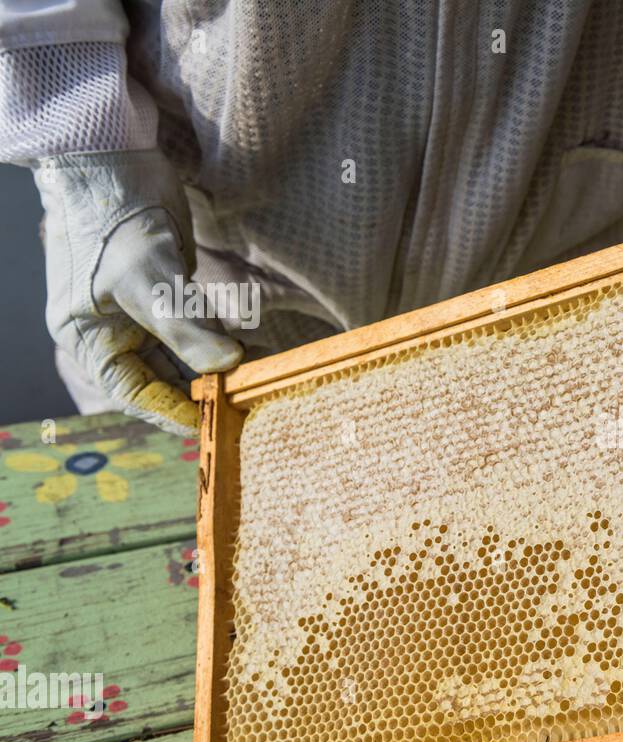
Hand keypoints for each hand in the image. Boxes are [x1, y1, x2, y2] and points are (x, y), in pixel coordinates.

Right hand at [34, 149, 242, 434]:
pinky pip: (189, 331)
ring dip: (214, 367)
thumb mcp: (151, 277)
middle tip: (247, 400)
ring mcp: (133, 314)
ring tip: (254, 377)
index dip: (176, 411)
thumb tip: (226, 366)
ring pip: (179, 356)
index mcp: (87, 339)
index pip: (135, 393)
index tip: (218, 422)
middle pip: (160, 378)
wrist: (112, 157)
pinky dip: (215, 342)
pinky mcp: (160, 295)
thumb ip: (187, 326)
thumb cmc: (116, 215)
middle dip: (202, 389)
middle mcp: (108, 333)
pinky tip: (247, 349)